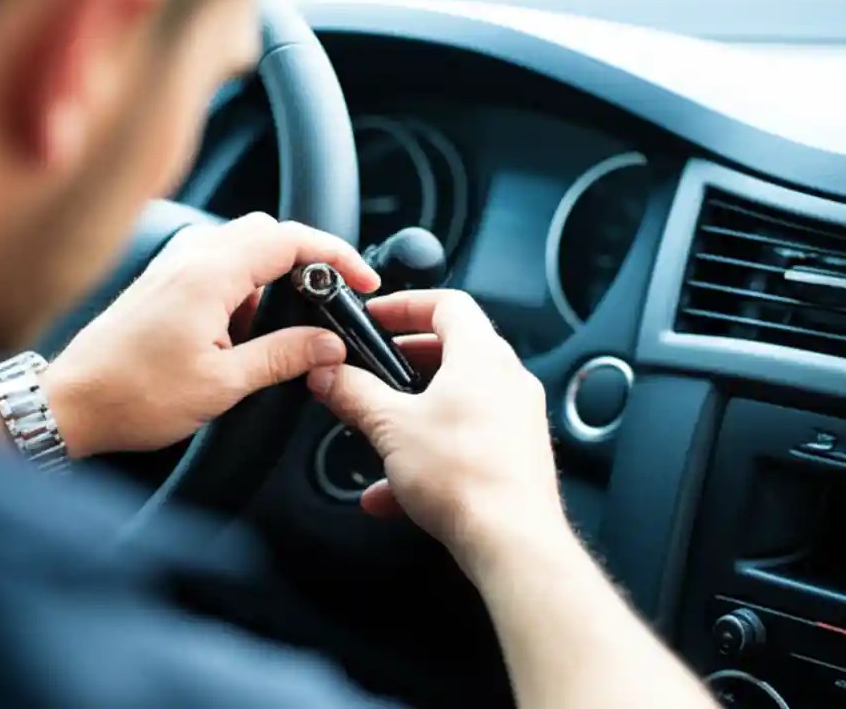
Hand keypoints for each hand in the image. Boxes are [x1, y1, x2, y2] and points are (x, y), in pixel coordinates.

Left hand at [42, 213, 379, 457]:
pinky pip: (216, 266)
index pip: (289, 239)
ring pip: (242, 248)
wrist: (70, 403)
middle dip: (307, 262)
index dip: (335, 255)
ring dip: (272, 278)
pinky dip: (243, 288)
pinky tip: (243, 333)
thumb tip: (327, 344)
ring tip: (282, 331)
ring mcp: (172, 265)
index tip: (360, 281)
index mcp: (210, 273)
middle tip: (330, 301)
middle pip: (268, 233)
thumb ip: (283, 356)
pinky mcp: (162, 281)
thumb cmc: (132, 395)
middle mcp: (190, 257)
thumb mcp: (223, 385)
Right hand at [306, 290, 567, 575]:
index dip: (406, 304)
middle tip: (373, 370)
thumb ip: (353, 394)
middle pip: (453, 349)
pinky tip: (393, 492)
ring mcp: (516, 420)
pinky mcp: (516, 457)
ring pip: (458, 400)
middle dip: (405, 360)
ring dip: (414, 412)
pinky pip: (465, 442)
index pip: (447, 303)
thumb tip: (329, 374)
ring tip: (380, 430)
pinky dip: (430, 454)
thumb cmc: (466, 479)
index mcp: (482, 356)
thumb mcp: (390, 427)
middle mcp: (508, 381)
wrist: (512, 543)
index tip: (376, 317)